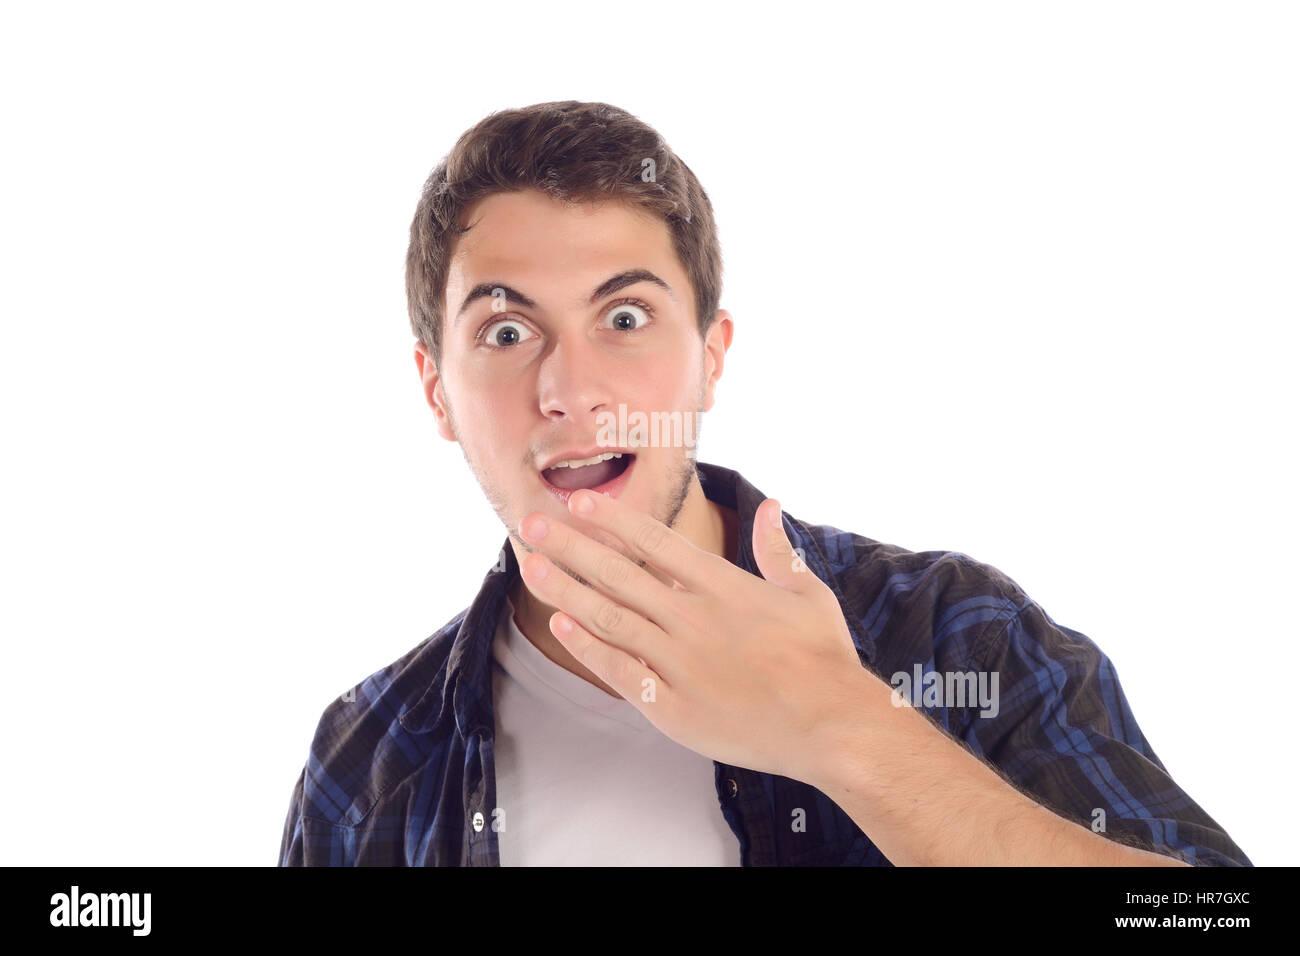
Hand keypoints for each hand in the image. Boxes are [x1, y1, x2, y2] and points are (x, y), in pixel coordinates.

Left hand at [516, 489, 866, 781]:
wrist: (833, 727)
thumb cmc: (824, 659)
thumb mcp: (806, 593)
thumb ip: (777, 549)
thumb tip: (770, 505)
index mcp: (725, 587)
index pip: (655, 543)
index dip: (612, 520)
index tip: (577, 502)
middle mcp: (695, 620)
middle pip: (618, 575)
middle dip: (570, 545)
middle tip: (529, 523)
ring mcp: (680, 665)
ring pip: (609, 619)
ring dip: (565, 590)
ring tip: (530, 566)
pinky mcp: (673, 709)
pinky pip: (620, 672)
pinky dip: (588, 647)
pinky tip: (560, 624)